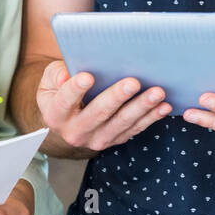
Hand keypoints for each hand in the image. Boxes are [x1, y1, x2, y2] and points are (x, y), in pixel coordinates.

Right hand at [36, 60, 169, 151]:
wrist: (69, 118)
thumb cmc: (60, 89)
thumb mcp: (50, 80)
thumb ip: (56, 74)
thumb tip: (64, 76)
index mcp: (56, 115)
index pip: (64, 101)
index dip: (75, 90)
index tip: (88, 76)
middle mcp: (75, 132)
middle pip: (98, 114)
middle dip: (117, 97)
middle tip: (133, 82)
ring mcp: (97, 139)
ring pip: (121, 123)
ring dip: (141, 107)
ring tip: (157, 92)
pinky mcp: (116, 139)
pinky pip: (135, 129)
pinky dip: (151, 117)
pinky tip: (164, 106)